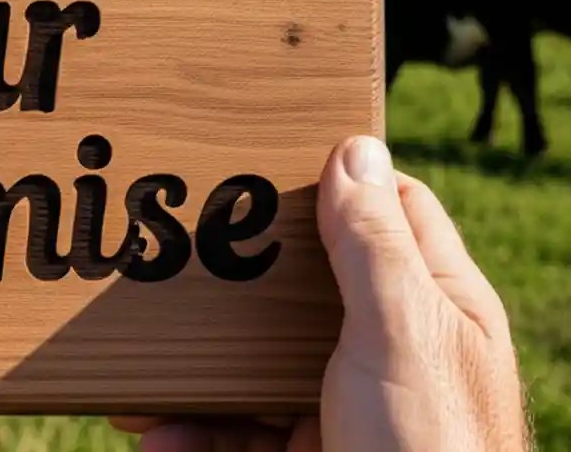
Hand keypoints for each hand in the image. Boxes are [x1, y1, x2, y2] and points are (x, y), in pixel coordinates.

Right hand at [109, 135, 530, 450]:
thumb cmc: (434, 450)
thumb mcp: (400, 334)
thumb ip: (372, 246)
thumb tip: (354, 148)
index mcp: (431, 304)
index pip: (390, 212)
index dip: (334, 180)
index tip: (263, 156)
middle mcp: (391, 350)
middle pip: (301, 289)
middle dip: (233, 283)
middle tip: (172, 256)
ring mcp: (349, 408)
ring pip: (257, 369)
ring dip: (195, 376)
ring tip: (137, 380)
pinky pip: (239, 434)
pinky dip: (195, 434)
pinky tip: (159, 436)